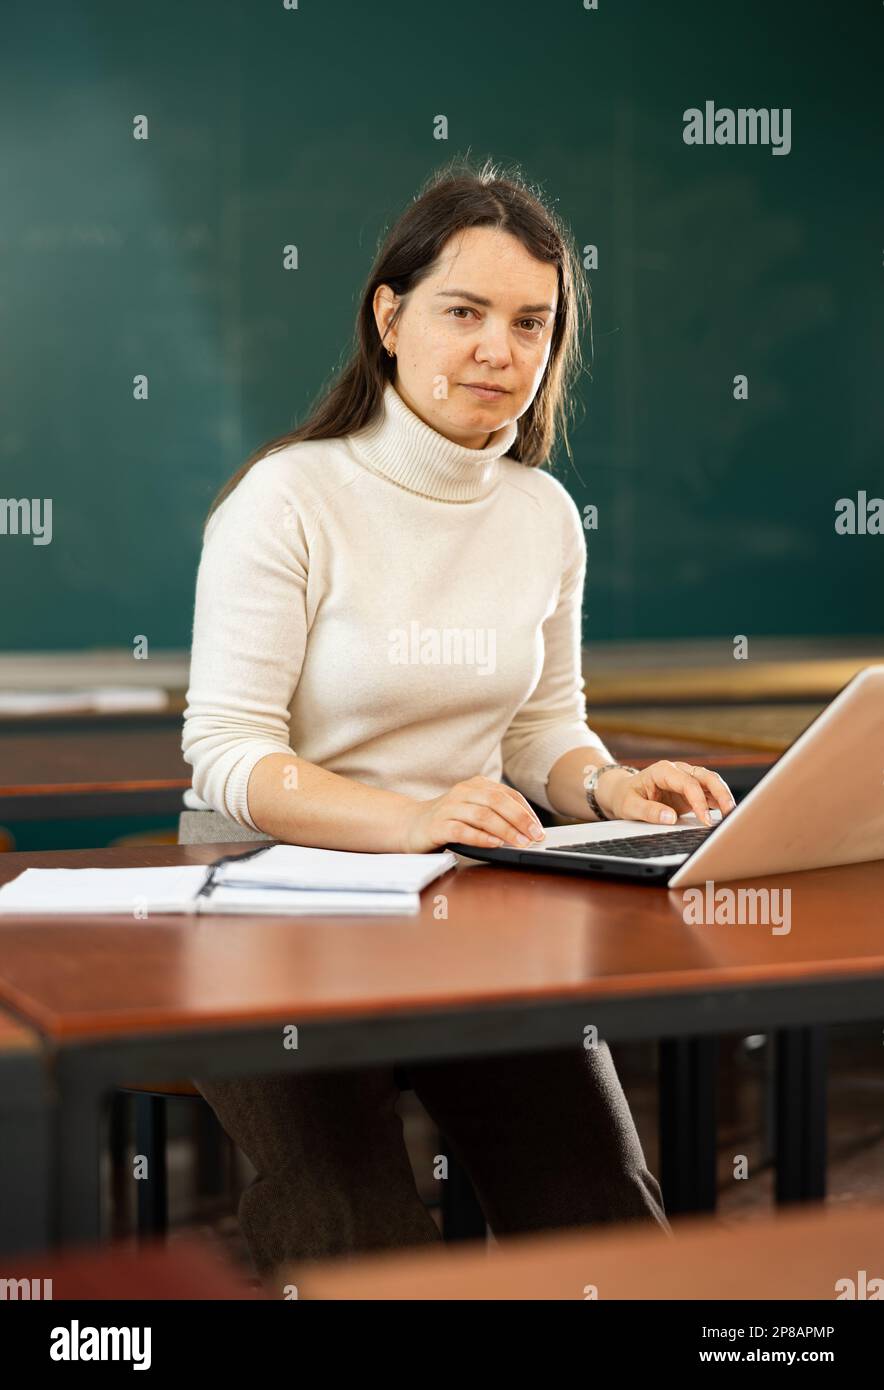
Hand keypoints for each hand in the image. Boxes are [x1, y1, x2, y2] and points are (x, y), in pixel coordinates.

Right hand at [398, 775, 545, 853]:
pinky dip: (480, 837)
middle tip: (534, 836)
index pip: (507, 794)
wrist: (409, 824)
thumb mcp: (473, 809)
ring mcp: (449, 808)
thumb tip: (527, 829)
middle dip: (520, 819)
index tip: (538, 828)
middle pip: (497, 801)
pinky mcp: (437, 826)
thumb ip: (495, 812)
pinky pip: (462, 830)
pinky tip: (494, 844)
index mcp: (475, 785)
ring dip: (505, 830)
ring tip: (519, 843)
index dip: (526, 811)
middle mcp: (462, 792)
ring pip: (482, 815)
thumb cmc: (448, 819)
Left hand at [596, 760, 736, 826]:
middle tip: (730, 813)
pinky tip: (726, 815)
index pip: (688, 783)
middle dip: (721, 793)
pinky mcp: (691, 792)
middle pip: (706, 777)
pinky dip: (719, 803)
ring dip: (724, 798)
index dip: (699, 801)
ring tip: (733, 815)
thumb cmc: (625, 797)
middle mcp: (679, 772)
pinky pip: (709, 795)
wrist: (623, 793)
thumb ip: (648, 811)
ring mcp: (687, 780)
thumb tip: (670, 818)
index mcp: (664, 771)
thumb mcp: (629, 806)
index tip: (705, 820)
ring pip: (712, 784)